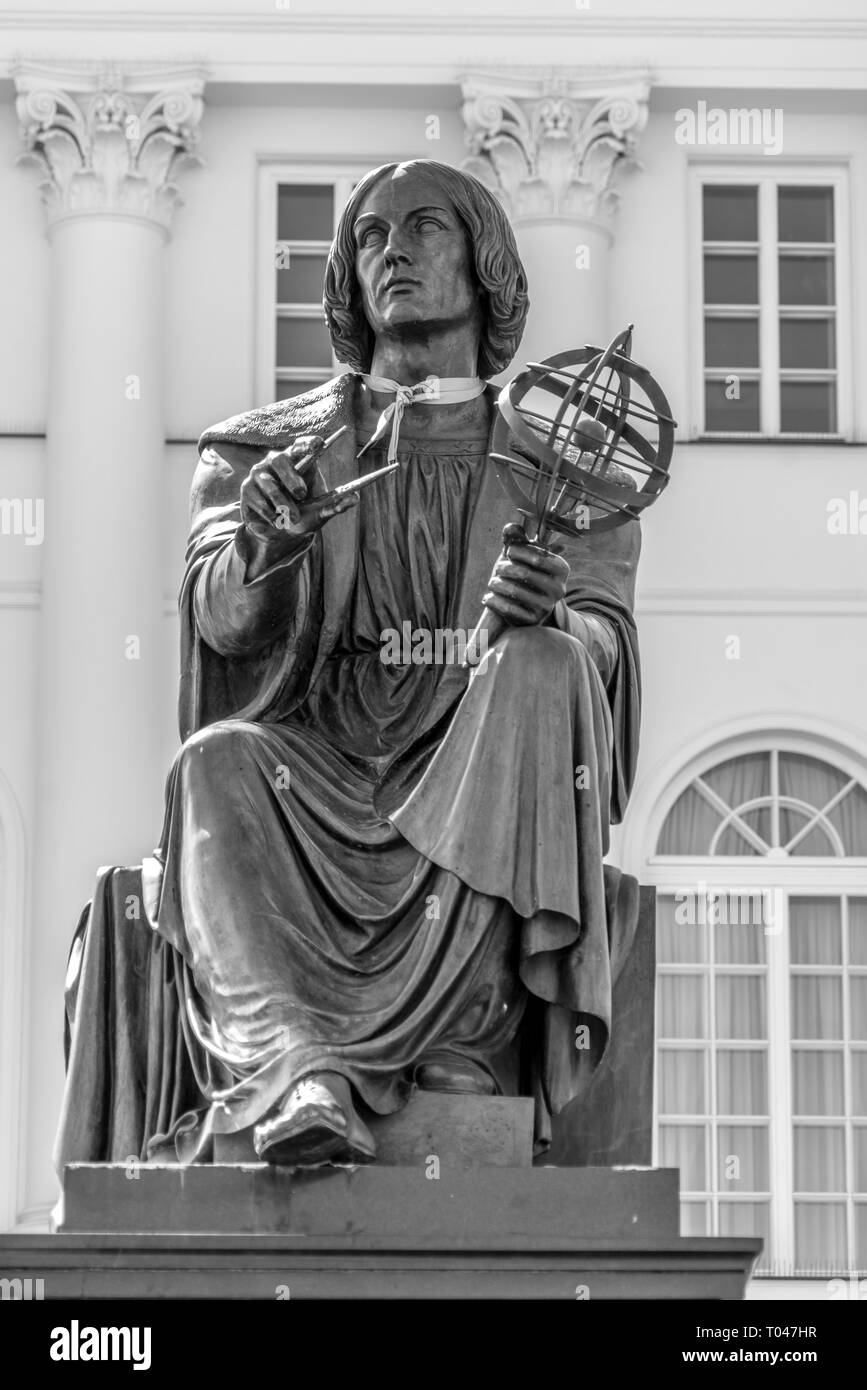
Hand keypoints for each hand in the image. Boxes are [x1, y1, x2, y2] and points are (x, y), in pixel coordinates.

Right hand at [239, 434, 357, 558]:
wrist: (278, 534)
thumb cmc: (302, 516)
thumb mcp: (320, 513)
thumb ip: (336, 505)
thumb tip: (355, 498)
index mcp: (297, 462)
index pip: (301, 446)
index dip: (308, 443)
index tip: (319, 444)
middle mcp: (275, 463)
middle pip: (280, 460)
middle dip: (291, 478)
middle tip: (301, 494)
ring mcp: (258, 474)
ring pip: (269, 484)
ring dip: (283, 504)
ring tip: (292, 517)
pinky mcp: (246, 490)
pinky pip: (258, 500)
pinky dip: (270, 514)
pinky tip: (275, 519)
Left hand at [483, 522, 568, 626]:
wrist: (530, 606)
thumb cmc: (526, 573)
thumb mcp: (524, 555)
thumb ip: (517, 539)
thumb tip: (510, 527)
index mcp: (562, 569)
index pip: (538, 557)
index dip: (519, 552)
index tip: (509, 551)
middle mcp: (558, 589)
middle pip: (524, 573)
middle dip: (505, 567)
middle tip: (497, 568)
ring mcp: (546, 606)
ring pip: (513, 591)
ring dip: (496, 584)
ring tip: (492, 582)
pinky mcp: (533, 620)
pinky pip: (508, 609)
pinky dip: (494, 601)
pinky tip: (488, 597)